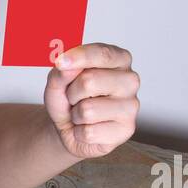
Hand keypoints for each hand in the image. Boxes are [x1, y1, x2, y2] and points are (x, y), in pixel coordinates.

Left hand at [43, 43, 139, 159]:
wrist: (69, 130)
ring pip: (88, 110)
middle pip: (90, 81)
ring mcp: (131, 106)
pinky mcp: (126, 130)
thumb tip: (65, 67)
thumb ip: (59, 73)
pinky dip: (79, 133)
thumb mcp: (57, 83)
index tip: (60, 62)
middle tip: (73, 98)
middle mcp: (130, 80)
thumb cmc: (68, 101)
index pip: (102, 54)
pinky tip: (87, 128)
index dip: (79, 57)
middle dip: (72, 93)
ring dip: (75, 115)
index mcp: (119, 60)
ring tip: (81, 114)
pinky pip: (89, 133)